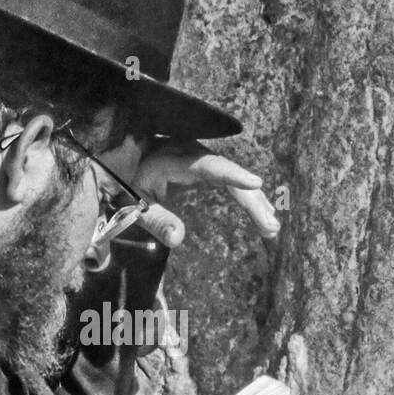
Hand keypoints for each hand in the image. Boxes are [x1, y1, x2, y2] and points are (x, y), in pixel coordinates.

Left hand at [129, 139, 280, 248]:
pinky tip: (263, 216)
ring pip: (235, 179)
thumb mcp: (135, 204)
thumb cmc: (126, 183)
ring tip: (271, 229)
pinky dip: (248, 198)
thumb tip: (178, 240)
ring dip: (255, 202)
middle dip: (253, 201)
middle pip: (230, 176)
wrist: (122, 161)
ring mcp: (203, 159)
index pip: (210, 166)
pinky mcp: (207, 167)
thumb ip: (156, 220)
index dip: (233, 175)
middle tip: (270, 228)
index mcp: (174, 160)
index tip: (256, 183)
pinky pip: (232, 181)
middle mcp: (193, 154)